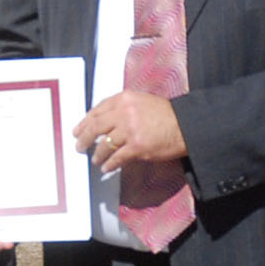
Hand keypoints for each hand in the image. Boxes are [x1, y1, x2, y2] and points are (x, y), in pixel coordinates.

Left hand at [73, 91, 187, 171]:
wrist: (186, 126)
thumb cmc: (166, 115)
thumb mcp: (142, 102)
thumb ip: (123, 107)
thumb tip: (104, 121)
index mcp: (125, 98)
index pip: (98, 110)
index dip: (85, 121)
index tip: (78, 129)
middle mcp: (124, 112)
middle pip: (96, 126)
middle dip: (84, 138)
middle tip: (79, 146)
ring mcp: (130, 130)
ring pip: (104, 144)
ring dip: (97, 153)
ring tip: (95, 159)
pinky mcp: (136, 146)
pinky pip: (116, 157)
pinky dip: (109, 164)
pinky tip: (106, 167)